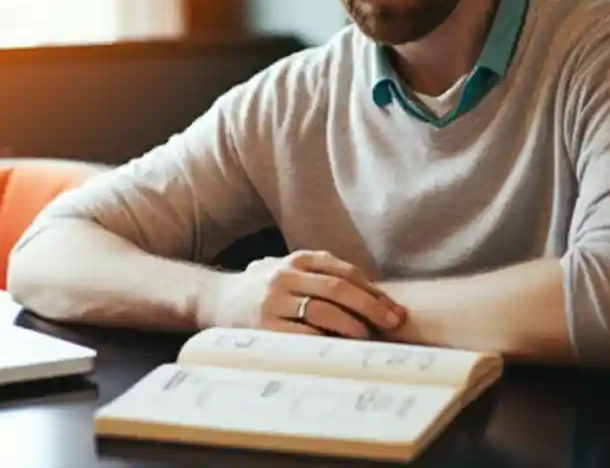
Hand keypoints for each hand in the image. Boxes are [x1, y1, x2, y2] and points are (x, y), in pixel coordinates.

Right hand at [200, 250, 406, 337]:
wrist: (215, 301)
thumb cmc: (263, 291)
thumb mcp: (289, 273)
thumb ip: (322, 277)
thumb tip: (374, 297)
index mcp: (296, 260)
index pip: (342, 270)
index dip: (372, 288)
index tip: (393, 307)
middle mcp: (284, 276)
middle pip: (337, 288)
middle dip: (371, 305)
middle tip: (394, 322)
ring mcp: (273, 301)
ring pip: (323, 311)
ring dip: (353, 326)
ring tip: (369, 338)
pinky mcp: (265, 328)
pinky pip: (304, 336)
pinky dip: (327, 342)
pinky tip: (341, 349)